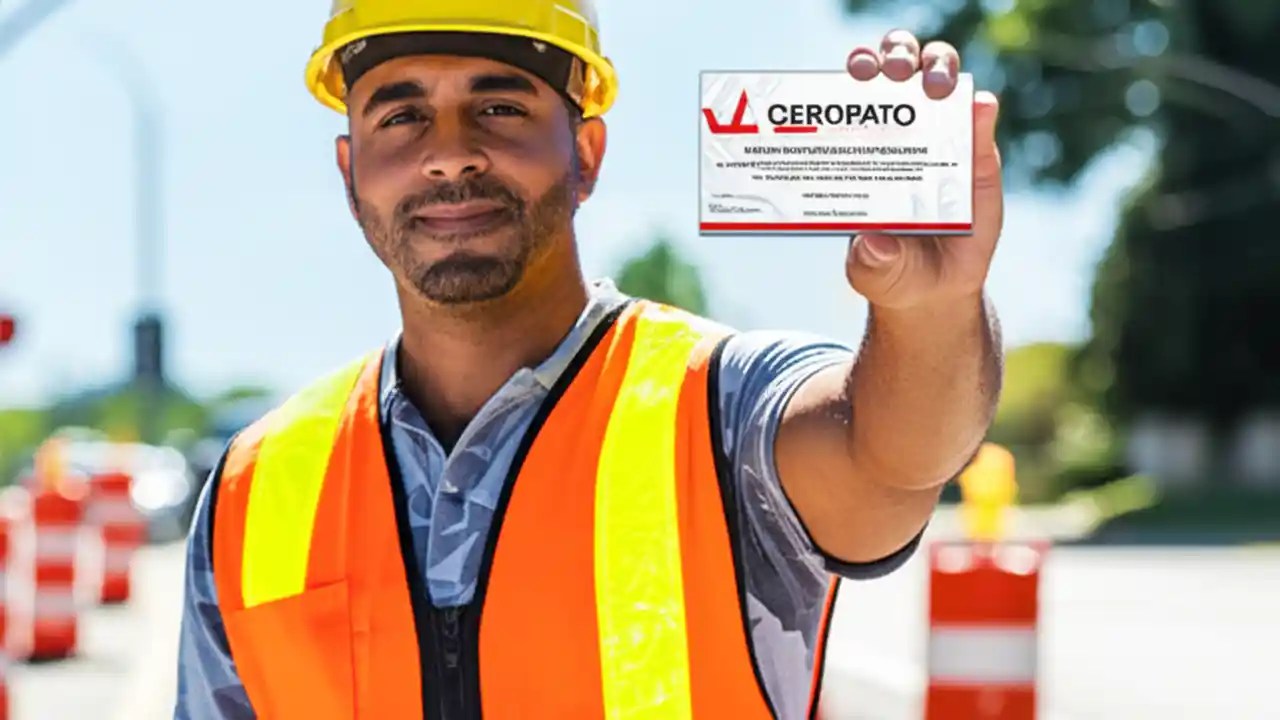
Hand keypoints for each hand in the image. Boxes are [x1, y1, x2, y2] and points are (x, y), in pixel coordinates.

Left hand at [843, 29, 1002, 311]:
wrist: (934, 289)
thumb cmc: (890, 269)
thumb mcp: (873, 271)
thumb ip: (870, 261)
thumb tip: (873, 244)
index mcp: (862, 147)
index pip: (857, 92)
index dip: (858, 69)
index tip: (857, 72)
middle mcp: (900, 132)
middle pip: (898, 70)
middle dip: (896, 56)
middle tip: (895, 73)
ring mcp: (941, 140)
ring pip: (940, 79)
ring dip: (939, 68)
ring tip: (937, 87)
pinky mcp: (979, 158)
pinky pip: (980, 122)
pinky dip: (980, 110)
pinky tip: (978, 106)